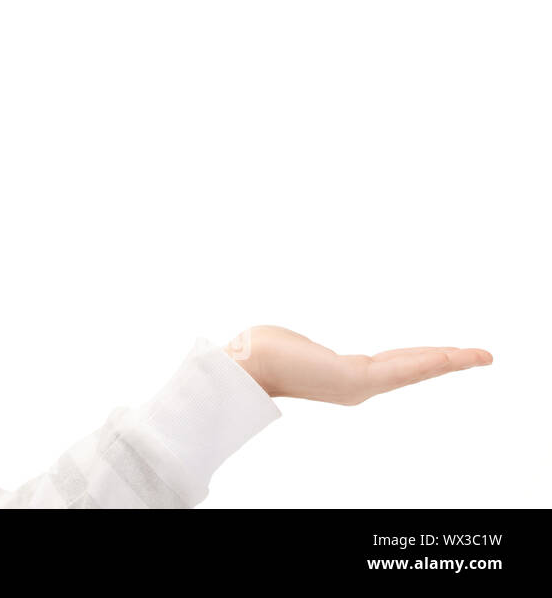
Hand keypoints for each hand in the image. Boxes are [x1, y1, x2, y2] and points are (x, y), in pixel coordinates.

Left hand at [224, 325, 492, 404]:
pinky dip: (429, 361)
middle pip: (411, 370)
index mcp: (345, 376)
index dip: (422, 359)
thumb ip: (306, 345)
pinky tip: (451, 355)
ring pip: (413, 370)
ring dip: (449, 361)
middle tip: (481, 355)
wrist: (244, 364)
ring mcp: (358, 385)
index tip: (447, 352)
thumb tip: (290, 340)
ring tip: (480, 355)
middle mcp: (356, 386)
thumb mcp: (294, 343)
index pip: (393, 366)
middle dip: (447, 361)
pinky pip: (401, 369)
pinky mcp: (355, 380)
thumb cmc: (259, 353)